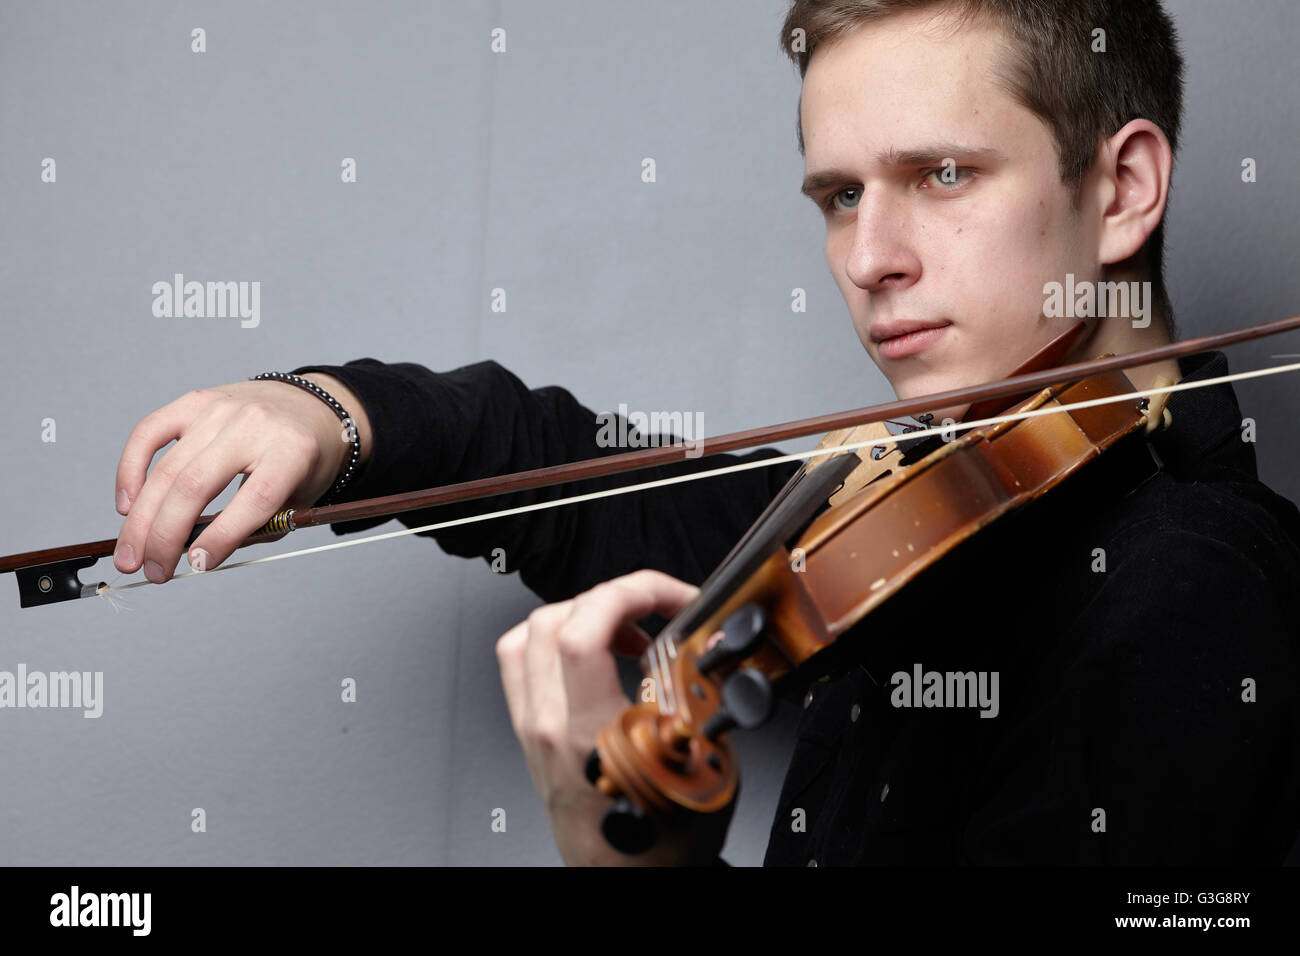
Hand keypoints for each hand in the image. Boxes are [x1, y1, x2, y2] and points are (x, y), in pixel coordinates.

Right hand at [112, 373, 371, 582]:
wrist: (309, 405)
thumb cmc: (304, 459)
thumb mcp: (300, 499)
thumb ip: (255, 528)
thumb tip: (197, 554)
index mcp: (292, 451)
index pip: (253, 499)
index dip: (221, 537)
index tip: (197, 566)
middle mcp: (253, 425)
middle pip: (196, 485)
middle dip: (165, 536)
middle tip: (152, 571)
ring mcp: (220, 410)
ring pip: (167, 468)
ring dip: (141, 518)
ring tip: (130, 555)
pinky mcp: (194, 402)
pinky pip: (148, 433)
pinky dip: (130, 471)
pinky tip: (127, 506)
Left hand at [496, 569, 733, 865]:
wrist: (630, 884)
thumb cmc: (662, 846)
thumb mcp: (705, 769)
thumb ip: (703, 702)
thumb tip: (707, 650)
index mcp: (590, 736)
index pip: (584, 632)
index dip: (631, 593)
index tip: (669, 597)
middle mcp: (550, 728)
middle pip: (553, 620)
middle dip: (612, 597)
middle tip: (654, 609)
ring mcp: (533, 730)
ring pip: (529, 635)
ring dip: (580, 614)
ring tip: (624, 630)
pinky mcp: (530, 734)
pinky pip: (522, 663)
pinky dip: (557, 640)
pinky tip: (596, 654)